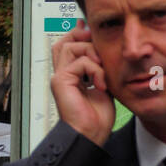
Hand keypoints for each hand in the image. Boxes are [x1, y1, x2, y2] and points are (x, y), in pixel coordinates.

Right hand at [50, 23, 114, 146]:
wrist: (91, 134)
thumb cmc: (97, 116)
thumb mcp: (103, 85)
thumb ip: (101, 70)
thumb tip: (105, 54)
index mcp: (71, 75)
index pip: (68, 46)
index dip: (79, 35)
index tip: (93, 32)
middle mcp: (62, 74)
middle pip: (64, 42)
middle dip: (82, 37)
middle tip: (97, 44)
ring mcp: (60, 77)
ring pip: (71, 46)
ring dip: (92, 53)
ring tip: (102, 70)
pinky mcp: (61, 81)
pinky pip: (80, 62)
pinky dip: (95, 70)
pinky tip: (101, 85)